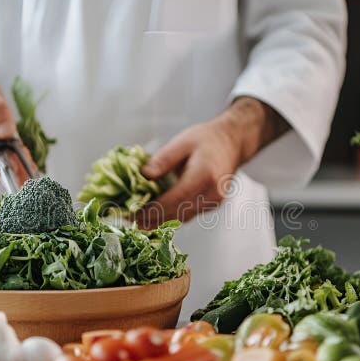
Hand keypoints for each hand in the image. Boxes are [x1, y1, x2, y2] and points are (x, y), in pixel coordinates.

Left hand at [138, 97, 288, 228]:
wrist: (232, 142)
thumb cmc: (207, 139)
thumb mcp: (181, 142)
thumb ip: (163, 160)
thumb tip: (143, 176)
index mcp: (205, 175)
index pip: (175, 199)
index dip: (152, 210)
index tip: (132, 214)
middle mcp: (212, 193)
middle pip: (177, 213)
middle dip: (151, 219)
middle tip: (127, 220)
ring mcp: (214, 202)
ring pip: (181, 218)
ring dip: (158, 221)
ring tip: (135, 220)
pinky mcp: (211, 206)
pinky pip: (187, 215)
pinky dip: (169, 216)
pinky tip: (153, 215)